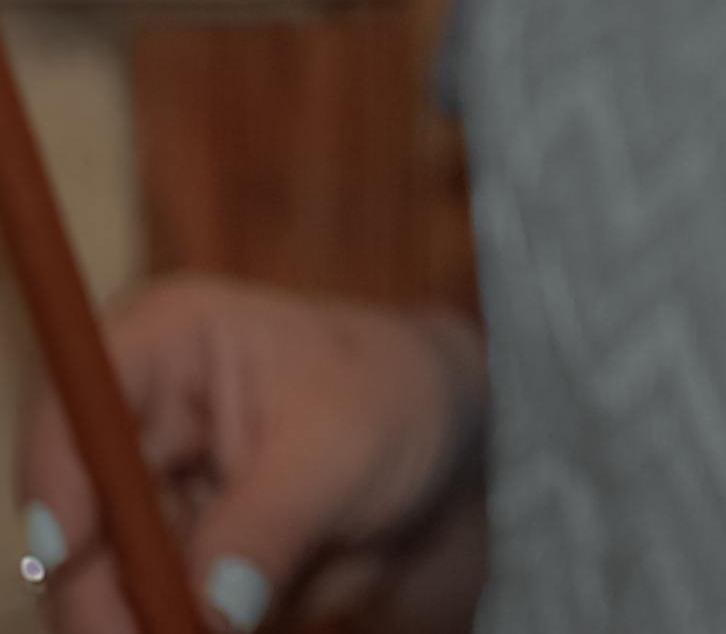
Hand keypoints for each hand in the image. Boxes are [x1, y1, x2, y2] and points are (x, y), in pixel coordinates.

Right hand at [15, 279, 485, 633]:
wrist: (444, 445)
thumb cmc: (397, 401)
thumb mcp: (347, 451)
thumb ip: (272, 525)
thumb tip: (212, 608)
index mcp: (167, 344)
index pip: (77, 407)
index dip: (58, 482)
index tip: (67, 555)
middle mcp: (135, 420)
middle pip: (77, 518)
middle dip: (103, 592)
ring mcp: (144, 494)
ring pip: (103, 581)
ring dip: (144, 618)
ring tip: (207, 629)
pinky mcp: (165, 556)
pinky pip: (148, 609)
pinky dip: (177, 624)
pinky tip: (235, 627)